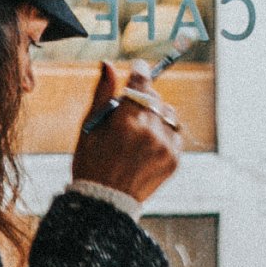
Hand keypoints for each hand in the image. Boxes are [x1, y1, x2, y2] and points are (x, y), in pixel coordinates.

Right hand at [72, 60, 183, 202]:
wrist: (105, 202)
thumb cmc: (91, 161)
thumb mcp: (90, 126)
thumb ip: (103, 93)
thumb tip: (108, 64)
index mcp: (126, 121)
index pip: (140, 82)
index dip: (139, 71)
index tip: (139, 67)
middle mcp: (149, 132)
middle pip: (154, 97)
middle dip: (143, 97)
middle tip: (128, 110)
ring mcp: (164, 146)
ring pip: (167, 113)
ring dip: (155, 115)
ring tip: (138, 130)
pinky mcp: (174, 159)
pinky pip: (175, 134)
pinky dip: (164, 133)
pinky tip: (147, 145)